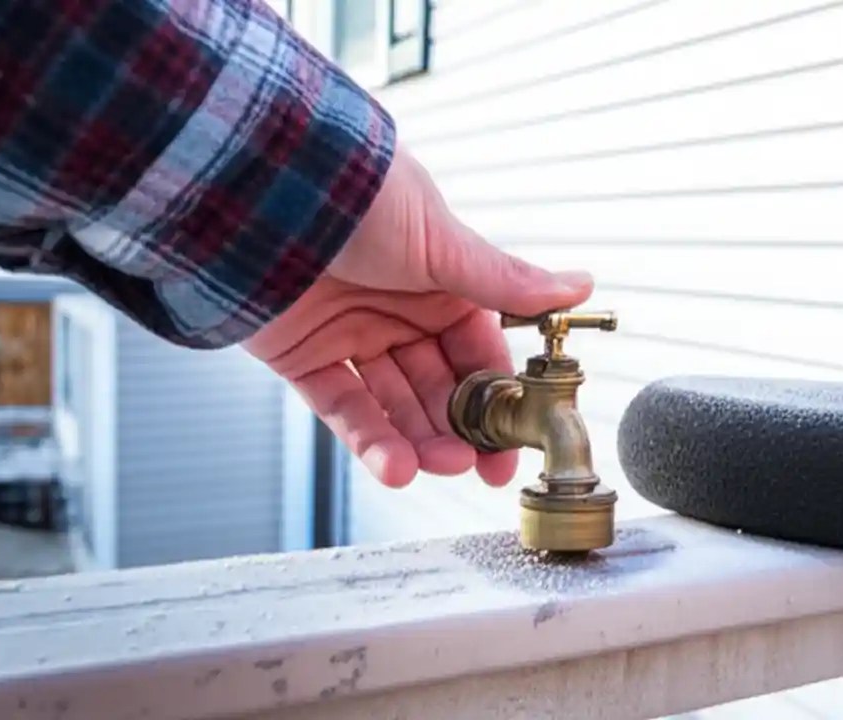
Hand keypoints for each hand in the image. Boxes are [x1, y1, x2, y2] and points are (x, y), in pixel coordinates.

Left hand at [242, 147, 592, 488]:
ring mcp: (351, 336)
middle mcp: (399, 312)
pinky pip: (341, 408)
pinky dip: (369, 440)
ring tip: (440, 467)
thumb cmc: (358, 194)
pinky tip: (396, 467)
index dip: (500, 392)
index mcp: (440, 282)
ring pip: (394, 405)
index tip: (518, 433)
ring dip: (419, 441)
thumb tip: (579, 285)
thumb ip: (506, 281)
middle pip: (439, 386)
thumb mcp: (442, 242)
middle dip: (460, 428)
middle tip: (481, 466)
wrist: (262, 185)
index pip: (481, 350)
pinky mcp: (302, 357)